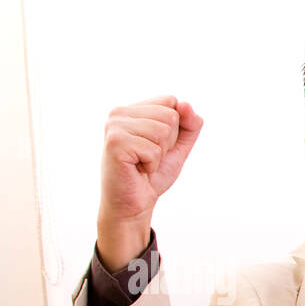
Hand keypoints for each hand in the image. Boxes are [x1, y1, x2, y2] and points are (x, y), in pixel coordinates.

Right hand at [97, 96, 202, 270]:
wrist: (134, 204)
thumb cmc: (153, 174)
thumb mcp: (178, 146)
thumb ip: (189, 125)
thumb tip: (186, 104)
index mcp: (132, 109)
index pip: (171, 101)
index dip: (175, 129)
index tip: (158, 145)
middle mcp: (119, 112)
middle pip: (170, 116)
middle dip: (168, 143)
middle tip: (149, 157)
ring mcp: (115, 126)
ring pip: (163, 131)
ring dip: (159, 154)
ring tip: (142, 163)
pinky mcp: (115, 142)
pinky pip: (154, 149)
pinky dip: (152, 164)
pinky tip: (137, 169)